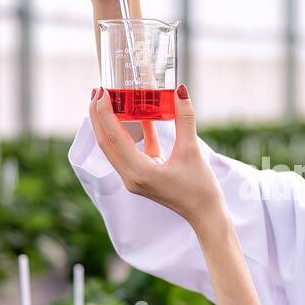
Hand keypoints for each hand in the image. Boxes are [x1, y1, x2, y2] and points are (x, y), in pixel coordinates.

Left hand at [89, 84, 226, 230]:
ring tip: (109, 99)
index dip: (105, 112)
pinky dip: (132, 133)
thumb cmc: (200, 188)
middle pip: (106, 142)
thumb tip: (180, 91)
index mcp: (139, 172)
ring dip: (110, 123)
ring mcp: (134, 178)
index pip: (114, 137)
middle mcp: (131, 176)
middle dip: (99, 116)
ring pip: (115, 146)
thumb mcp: (192, 150)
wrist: (205, 214)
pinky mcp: (142, 176)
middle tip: (98, 90)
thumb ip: (184, 119)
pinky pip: (131, 150)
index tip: (103, 91)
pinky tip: (137, 114)